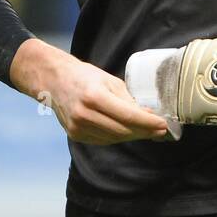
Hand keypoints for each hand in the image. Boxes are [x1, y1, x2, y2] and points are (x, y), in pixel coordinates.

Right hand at [12, 39, 169, 144]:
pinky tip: (127, 131)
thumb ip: (127, 98)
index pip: (128, 115)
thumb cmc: (83, 76)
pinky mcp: (75, 135)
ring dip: (133, 135)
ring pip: (114, 138)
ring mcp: (78, 127)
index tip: (163, 125)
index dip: (148, 122)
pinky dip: (117, 137)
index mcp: (94, 96)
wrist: (53, 80)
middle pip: (123, 130)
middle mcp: (84, 114)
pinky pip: (103, 140)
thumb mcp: (108, 80)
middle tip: (160, 130)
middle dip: (144, 131)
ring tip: (146, 131)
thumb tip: (148, 113)